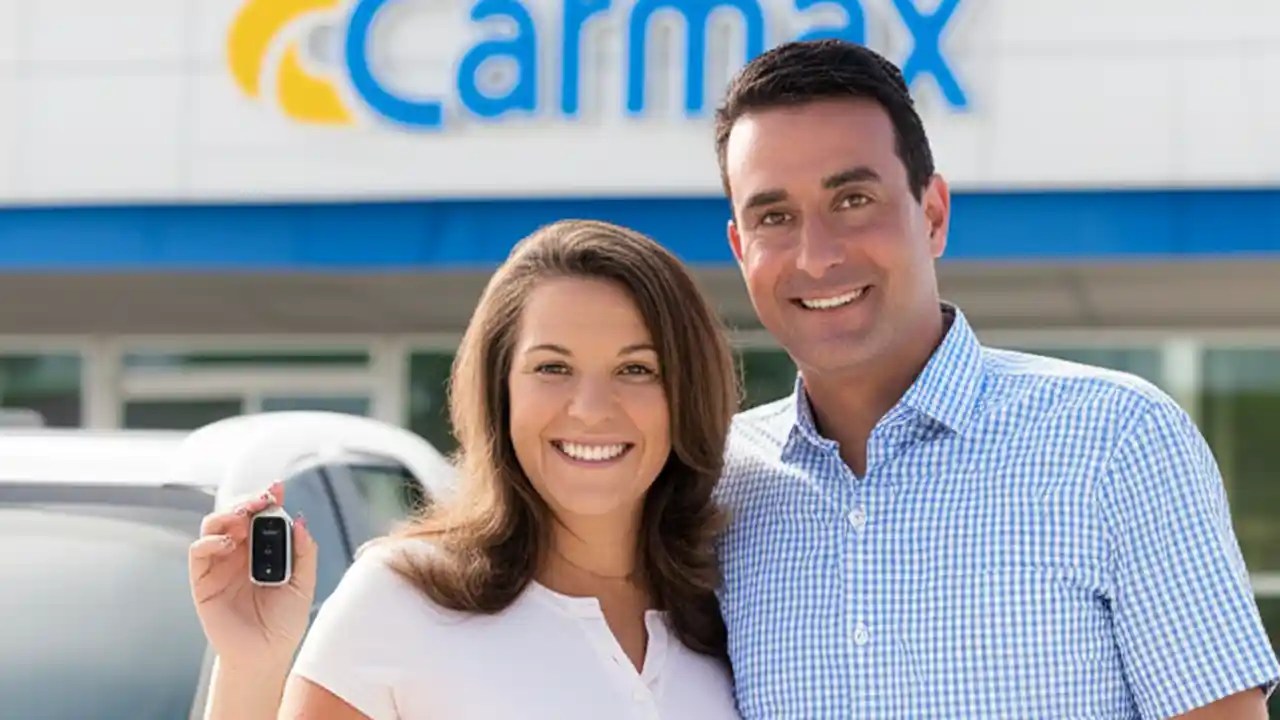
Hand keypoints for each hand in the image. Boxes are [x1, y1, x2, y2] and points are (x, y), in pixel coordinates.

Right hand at [189, 482, 317, 668]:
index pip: (261, 516)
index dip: (267, 498)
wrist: (265, 655)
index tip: (277, 487)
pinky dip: (210, 541)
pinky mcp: (203, 581)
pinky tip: (229, 544)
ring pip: (213, 526)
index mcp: (263, 550)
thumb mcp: (303, 584)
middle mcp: (239, 553)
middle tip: (262, 499)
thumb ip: (304, 553)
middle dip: (247, 501)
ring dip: (227, 515)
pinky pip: (199, 553)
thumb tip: (300, 521)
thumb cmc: (283, 621)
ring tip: (245, 518)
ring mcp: (219, 565)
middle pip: (235, 515)